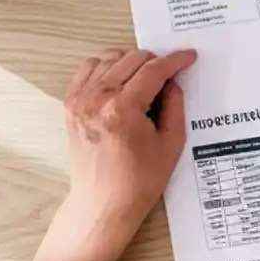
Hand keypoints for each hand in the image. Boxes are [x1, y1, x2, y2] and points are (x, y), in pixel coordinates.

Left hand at [52, 48, 197, 260]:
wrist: (103, 204)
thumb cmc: (138, 181)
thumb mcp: (170, 144)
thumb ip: (175, 106)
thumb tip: (173, 82)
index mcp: (123, 109)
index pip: (153, 70)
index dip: (175, 61)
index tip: (188, 57)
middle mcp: (97, 99)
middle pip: (132, 59)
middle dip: (155, 62)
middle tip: (169, 75)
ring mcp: (80, 101)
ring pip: (109, 58)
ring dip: (131, 63)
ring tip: (145, 79)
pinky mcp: (71, 106)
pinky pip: (88, 70)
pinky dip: (106, 68)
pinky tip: (120, 80)